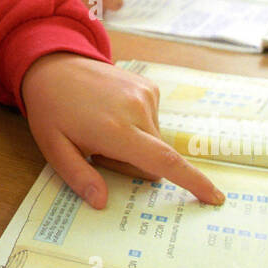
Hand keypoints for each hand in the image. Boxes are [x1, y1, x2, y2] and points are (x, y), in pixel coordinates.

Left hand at [21, 53, 224, 209]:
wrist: (54, 65)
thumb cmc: (52, 110)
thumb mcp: (54, 149)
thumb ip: (79, 178)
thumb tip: (102, 202)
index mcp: (116, 130)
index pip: (164, 161)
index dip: (192, 182)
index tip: (214, 197)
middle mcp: (137, 110)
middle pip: (156, 159)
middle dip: (133, 166)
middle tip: (98, 152)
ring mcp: (146, 95)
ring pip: (155, 141)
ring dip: (135, 145)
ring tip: (103, 128)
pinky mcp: (149, 86)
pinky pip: (153, 121)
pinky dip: (137, 126)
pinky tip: (112, 113)